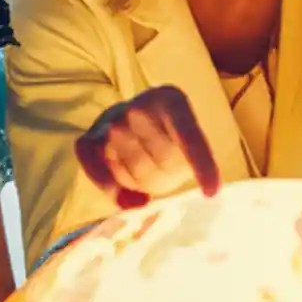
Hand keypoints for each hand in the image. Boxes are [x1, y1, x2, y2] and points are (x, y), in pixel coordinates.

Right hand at [75, 86, 220, 207]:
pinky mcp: (89, 140)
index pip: (188, 135)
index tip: (212, 193)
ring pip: (132, 167)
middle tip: (168, 166)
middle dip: (169, 172)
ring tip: (148, 170)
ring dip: (143, 181)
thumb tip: (141, 201)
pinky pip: (94, 166)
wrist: (138, 126)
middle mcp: (138, 105)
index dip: (201, 165)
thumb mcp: (188, 144)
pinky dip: (109, 186)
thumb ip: (182, 164)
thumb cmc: (170, 139)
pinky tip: (126, 202)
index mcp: (171, 99)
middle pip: (162, 157)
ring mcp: (111, 120)